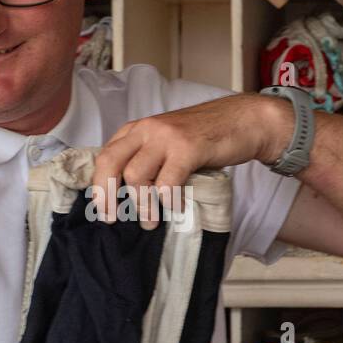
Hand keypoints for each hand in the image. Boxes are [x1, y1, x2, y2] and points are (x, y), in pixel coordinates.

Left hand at [89, 93, 289, 225]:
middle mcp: (147, 129)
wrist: (245, 120)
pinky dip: (169, 201)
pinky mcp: (188, 147)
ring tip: (151, 222)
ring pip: (136, 176)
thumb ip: (147, 158)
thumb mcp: (168, 142)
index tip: (102, 210)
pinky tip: (176, 208)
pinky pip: (167, 182)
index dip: (98, 186)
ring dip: (142, 206)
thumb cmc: (207, 137)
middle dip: (106, 196)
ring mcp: (167, 137)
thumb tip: (126, 195)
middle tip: (113, 219)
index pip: (105, 156)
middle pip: (110, 163)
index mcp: (138, 129)